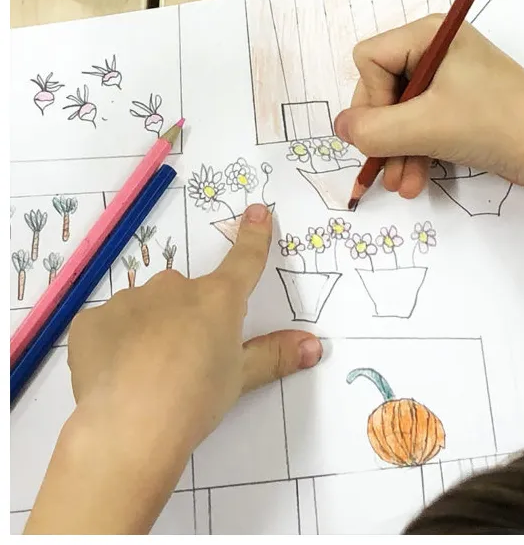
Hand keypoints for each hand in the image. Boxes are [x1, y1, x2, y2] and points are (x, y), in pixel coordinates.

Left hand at [26, 203, 321, 533]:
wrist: (128, 426)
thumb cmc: (196, 400)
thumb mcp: (241, 379)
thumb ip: (275, 355)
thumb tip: (315, 345)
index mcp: (218, 299)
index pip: (244, 261)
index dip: (253, 236)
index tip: (257, 212)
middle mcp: (174, 288)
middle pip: (186, 294)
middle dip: (187, 317)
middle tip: (186, 359)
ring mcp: (129, 300)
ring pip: (146, 308)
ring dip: (150, 329)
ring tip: (148, 374)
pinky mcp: (91, 320)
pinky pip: (110, 325)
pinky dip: (115, 343)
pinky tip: (117, 374)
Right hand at [334, 15, 523, 216]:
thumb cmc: (491, 125)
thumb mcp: (424, 127)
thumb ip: (373, 130)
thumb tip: (341, 129)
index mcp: (429, 35)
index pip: (370, 61)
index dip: (370, 101)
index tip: (387, 132)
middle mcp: (436, 50)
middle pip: (382, 91)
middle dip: (384, 137)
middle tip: (384, 173)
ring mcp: (449, 80)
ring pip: (401, 116)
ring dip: (398, 154)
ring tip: (403, 186)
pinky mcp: (460, 107)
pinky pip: (422, 126)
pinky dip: (416, 154)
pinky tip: (416, 183)